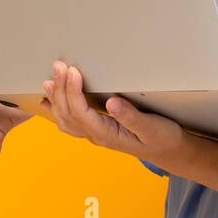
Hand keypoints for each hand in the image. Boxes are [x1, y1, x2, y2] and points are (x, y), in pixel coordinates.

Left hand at [41, 60, 187, 164]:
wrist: (168, 151)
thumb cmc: (162, 138)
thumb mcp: (151, 127)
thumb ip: (131, 116)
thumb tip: (112, 103)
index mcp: (107, 135)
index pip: (81, 112)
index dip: (73, 91)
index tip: (72, 71)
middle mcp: (96, 136)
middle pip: (69, 113)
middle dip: (61, 88)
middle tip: (58, 66)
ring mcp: (94, 135)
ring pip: (65, 119)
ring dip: (56, 98)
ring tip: (49, 80)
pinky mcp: (96, 130)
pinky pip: (70, 122)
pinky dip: (57, 110)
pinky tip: (49, 101)